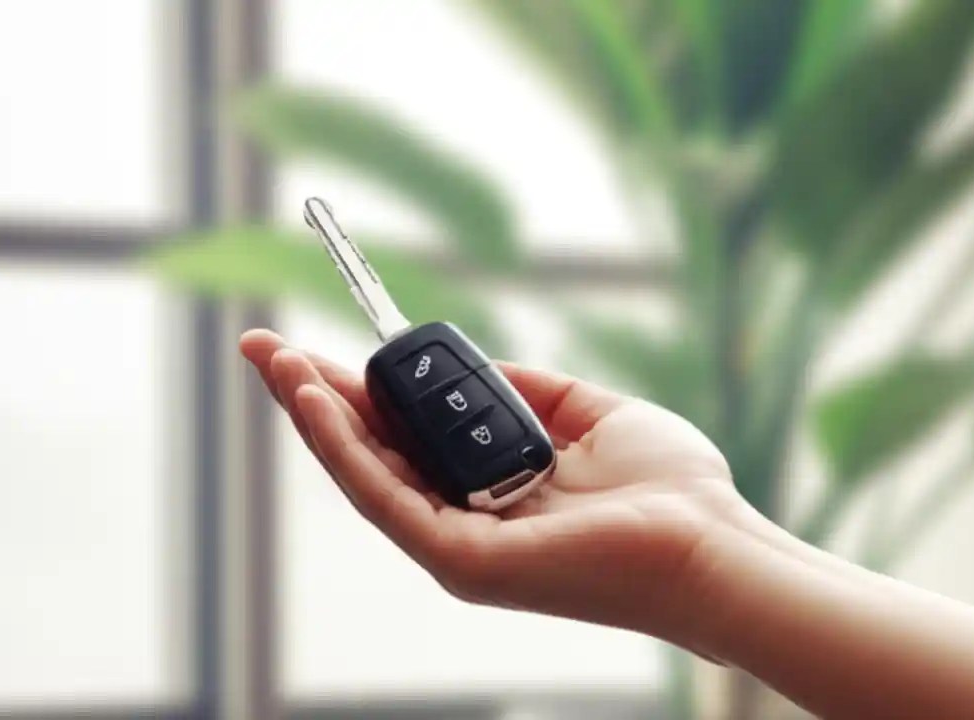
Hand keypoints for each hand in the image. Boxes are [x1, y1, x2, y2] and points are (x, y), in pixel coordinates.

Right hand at [241, 329, 742, 647]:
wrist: (712, 542)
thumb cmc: (669, 490)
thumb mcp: (588, 413)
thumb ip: (525, 389)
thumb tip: (471, 363)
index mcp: (491, 495)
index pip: (405, 439)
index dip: (357, 393)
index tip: (319, 352)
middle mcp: (464, 524)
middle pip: (369, 454)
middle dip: (312, 399)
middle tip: (262, 348)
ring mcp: (458, 548)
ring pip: (363, 475)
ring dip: (313, 416)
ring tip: (274, 362)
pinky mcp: (462, 563)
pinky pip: (385, 497)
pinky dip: (341, 448)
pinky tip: (315, 401)